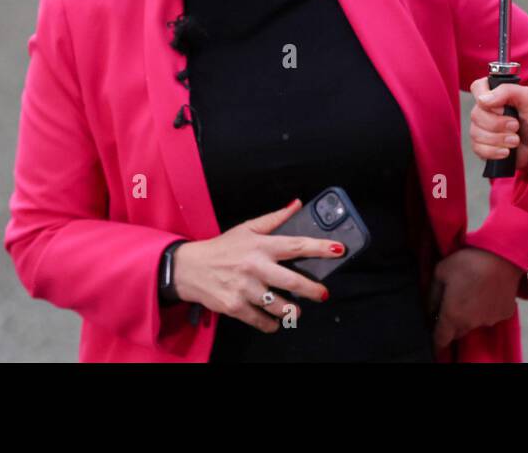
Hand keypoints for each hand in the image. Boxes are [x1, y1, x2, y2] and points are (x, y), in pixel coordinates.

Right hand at [171, 198, 344, 332]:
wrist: (189, 268)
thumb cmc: (222, 248)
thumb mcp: (247, 228)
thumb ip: (275, 218)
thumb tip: (297, 204)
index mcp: (261, 245)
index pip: (297, 245)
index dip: (320, 248)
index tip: (338, 250)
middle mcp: (255, 266)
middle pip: (292, 281)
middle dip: (313, 289)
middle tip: (323, 294)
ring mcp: (245, 288)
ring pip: (279, 305)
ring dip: (292, 310)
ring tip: (296, 310)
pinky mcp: (235, 306)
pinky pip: (260, 320)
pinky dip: (271, 324)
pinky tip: (275, 321)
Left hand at [428, 247, 522, 355]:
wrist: (502, 255)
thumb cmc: (467, 262)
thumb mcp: (440, 272)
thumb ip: (432, 295)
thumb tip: (430, 310)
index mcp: (452, 316)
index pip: (440, 340)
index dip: (435, 340)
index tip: (434, 334)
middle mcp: (471, 324)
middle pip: (457, 332)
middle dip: (452, 325)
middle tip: (453, 305)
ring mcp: (490, 320)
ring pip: (475, 324)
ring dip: (470, 316)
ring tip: (473, 294)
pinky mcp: (505, 314)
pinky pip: (491, 315)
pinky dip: (487, 309)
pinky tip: (488, 292)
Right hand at [468, 76, 527, 172]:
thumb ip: (508, 91)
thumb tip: (483, 99)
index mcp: (493, 94)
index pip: (477, 88)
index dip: (487, 100)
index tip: (502, 109)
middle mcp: (483, 110)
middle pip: (476, 115)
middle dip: (499, 124)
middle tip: (516, 126)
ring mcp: (479, 128)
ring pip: (476, 133)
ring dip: (500, 139)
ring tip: (515, 140)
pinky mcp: (480, 146)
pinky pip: (478, 149)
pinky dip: (495, 152)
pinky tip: (506, 151)